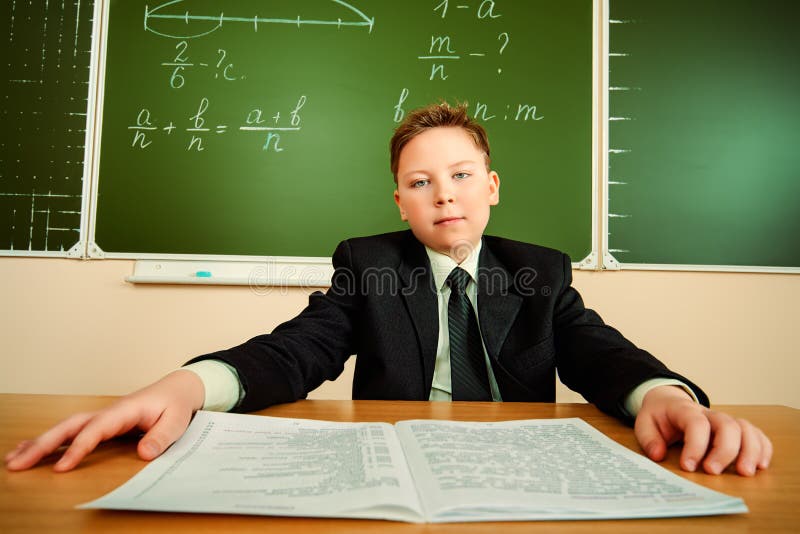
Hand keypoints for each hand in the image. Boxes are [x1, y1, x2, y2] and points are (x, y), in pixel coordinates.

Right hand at [4, 370, 204, 471]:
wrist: (178, 389)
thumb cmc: (176, 404)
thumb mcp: (177, 420)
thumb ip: (162, 436)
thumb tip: (144, 453)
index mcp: (125, 410)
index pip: (96, 429)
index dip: (78, 448)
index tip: (61, 467)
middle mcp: (109, 412)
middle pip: (70, 426)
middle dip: (44, 444)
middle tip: (18, 463)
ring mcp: (103, 417)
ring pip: (66, 428)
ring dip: (40, 443)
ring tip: (14, 459)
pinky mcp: (103, 423)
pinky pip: (72, 432)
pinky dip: (51, 440)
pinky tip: (31, 450)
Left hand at [634, 385, 771, 475]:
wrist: (668, 400)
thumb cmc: (659, 415)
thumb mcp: (644, 423)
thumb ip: (649, 438)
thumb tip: (658, 455)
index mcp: (684, 410)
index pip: (696, 424)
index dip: (695, 446)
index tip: (688, 467)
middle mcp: (709, 414)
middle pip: (727, 425)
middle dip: (724, 450)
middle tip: (713, 471)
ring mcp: (724, 420)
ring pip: (746, 428)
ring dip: (750, 451)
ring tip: (745, 472)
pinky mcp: (735, 428)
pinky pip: (755, 433)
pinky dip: (762, 448)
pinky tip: (761, 465)